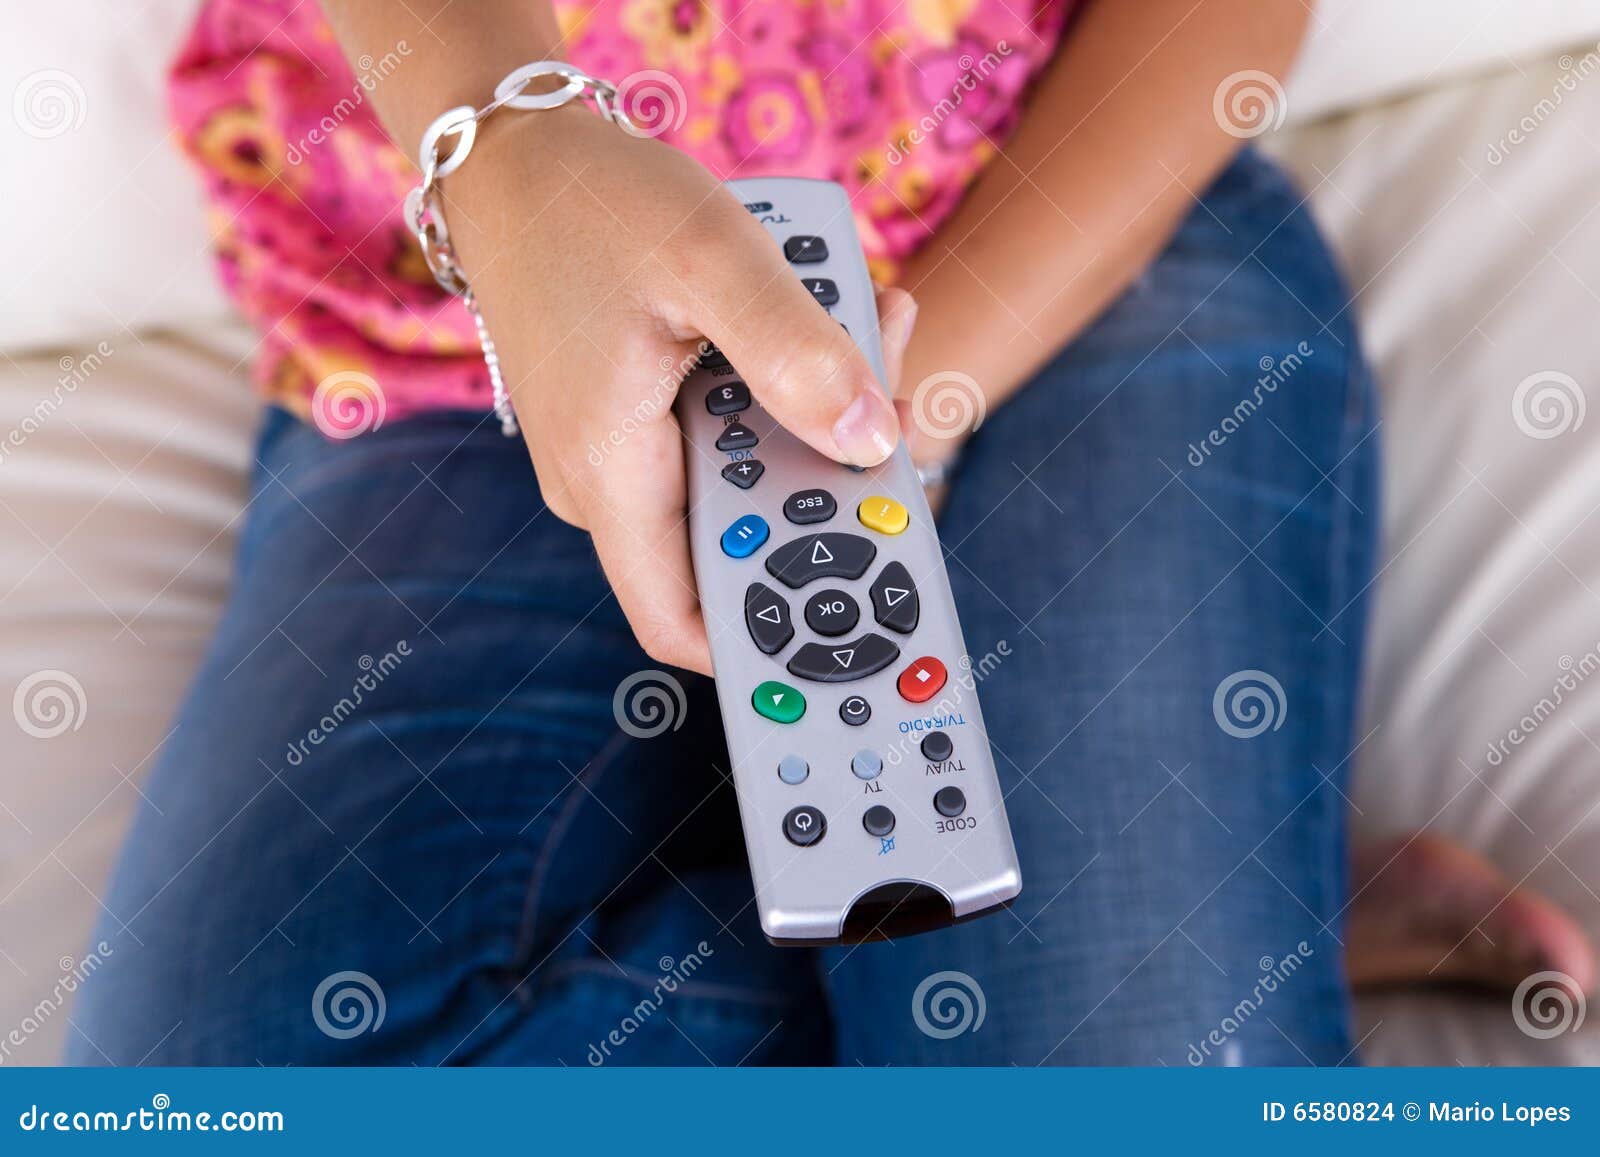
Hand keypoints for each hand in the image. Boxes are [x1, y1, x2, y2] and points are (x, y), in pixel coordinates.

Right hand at [444, 109, 912, 674]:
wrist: (512, 154)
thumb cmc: (592, 199)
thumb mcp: (711, 257)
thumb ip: (797, 354)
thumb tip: (872, 441)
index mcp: (611, 473)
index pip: (686, 626)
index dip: (772, 652)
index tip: (861, 628)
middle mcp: (610, 485)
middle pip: (743, 545)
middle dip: (834, 488)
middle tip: (897, 400)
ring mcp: (622, 454)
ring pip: (747, 480)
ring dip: (818, 421)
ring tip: (869, 327)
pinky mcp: (637, 418)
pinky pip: (728, 432)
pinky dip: (784, 389)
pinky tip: (825, 320)